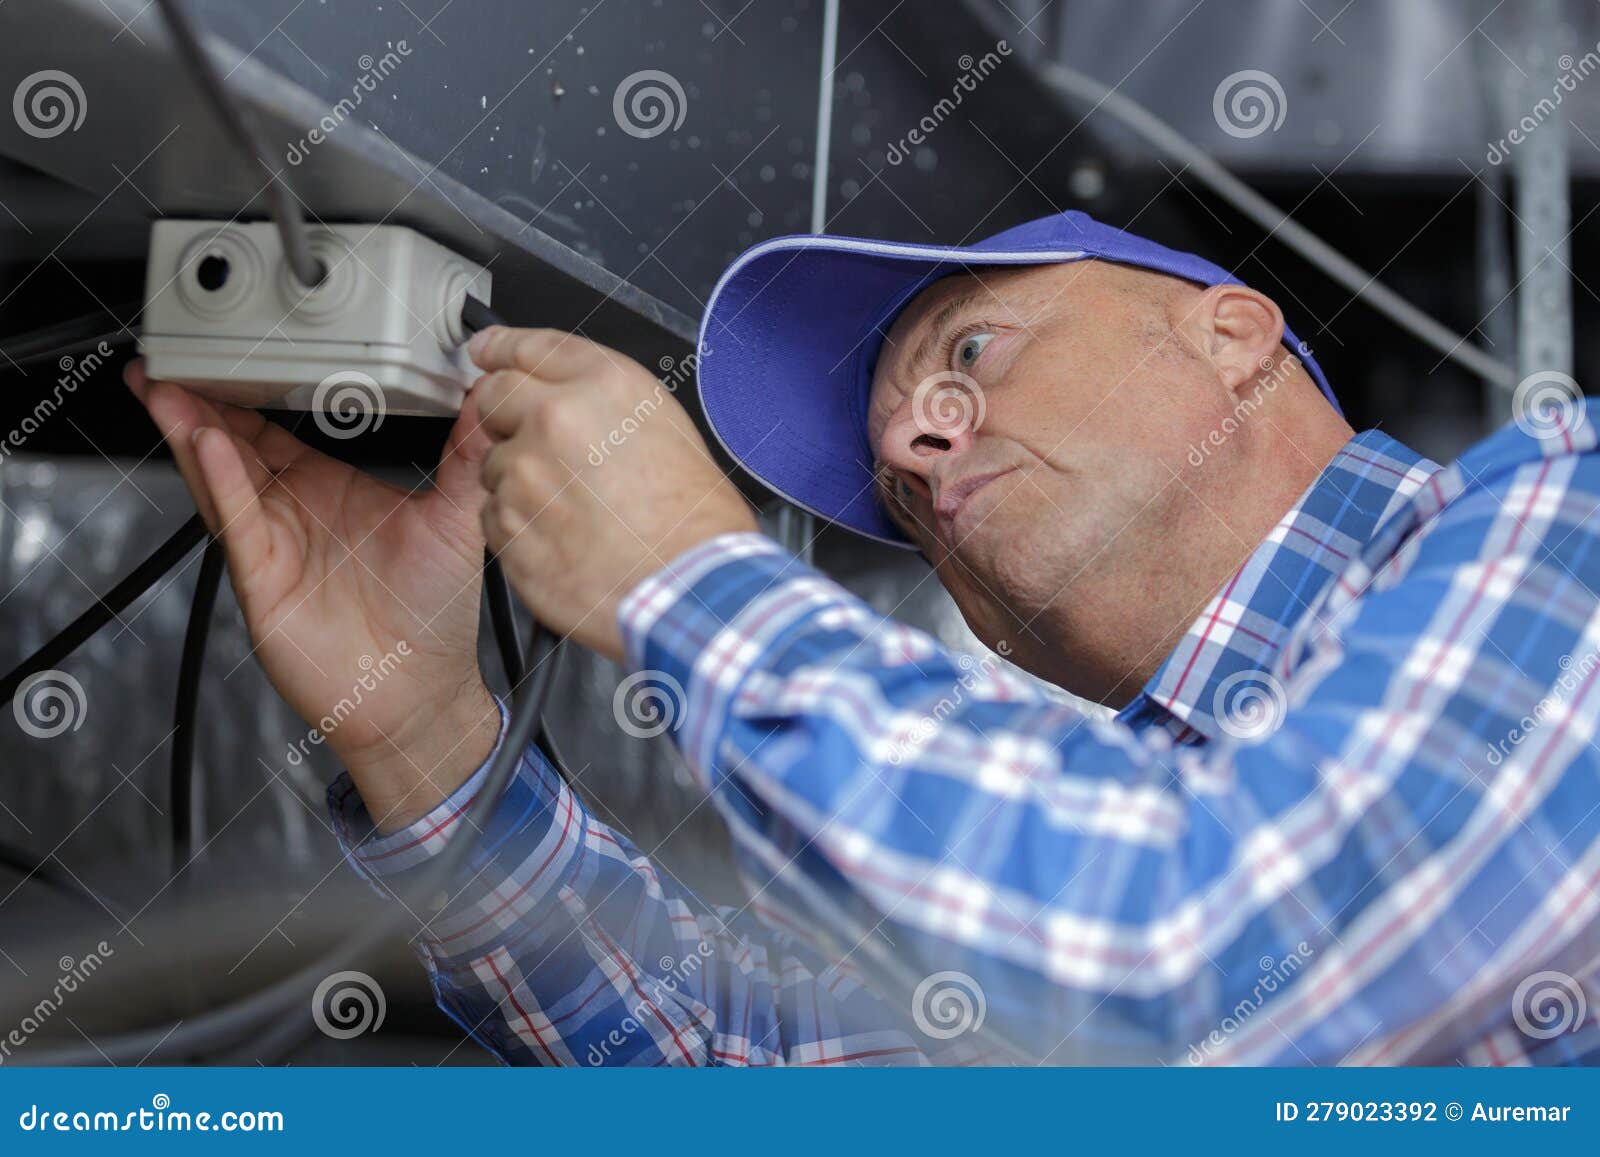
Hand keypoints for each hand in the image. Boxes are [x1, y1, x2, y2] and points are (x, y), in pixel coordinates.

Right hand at [126, 361, 499, 831]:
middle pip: (235, 445)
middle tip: (177, 356)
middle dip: (203, 401)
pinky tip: (209, 445)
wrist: (416, 693)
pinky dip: (222, 483)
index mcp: (334, 490)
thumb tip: (488, 402)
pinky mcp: (264, 578)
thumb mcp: (459, 520)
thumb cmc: (432, 616)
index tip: (237, 351)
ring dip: (195, 430)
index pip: (280, 431)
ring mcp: (274, 543)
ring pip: (223, 476)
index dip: (254, 393)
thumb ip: (468, 457)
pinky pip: (238, 523)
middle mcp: (296, 513)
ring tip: (173, 387)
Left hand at [468, 328, 756, 662]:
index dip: (500, 347)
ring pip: (494, 465)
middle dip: (505, 416)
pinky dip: (519, 527)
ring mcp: (523, 475)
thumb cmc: (694, 521)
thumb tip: (566, 399)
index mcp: (601, 385)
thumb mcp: (667, 427)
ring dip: (519, 481)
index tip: (486, 353)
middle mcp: (554, 419)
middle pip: (493, 398)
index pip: (527, 346)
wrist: (690, 588)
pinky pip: (494, 518)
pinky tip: (564, 541)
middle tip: (541, 450)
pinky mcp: (507, 526)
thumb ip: (603, 402)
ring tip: (575, 513)